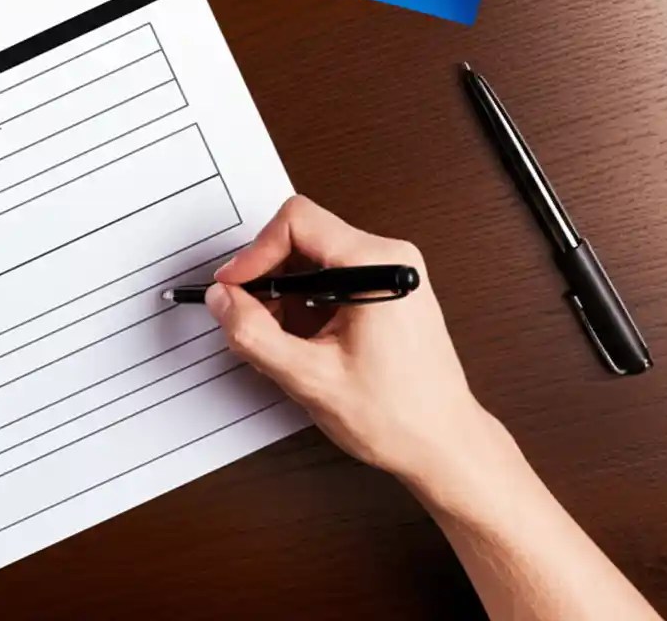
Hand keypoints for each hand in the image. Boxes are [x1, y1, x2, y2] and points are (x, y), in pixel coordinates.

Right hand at [205, 196, 506, 501]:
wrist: (443, 444)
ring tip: (280, 341)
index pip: (297, 223)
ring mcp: (390, 274)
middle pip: (303, 237)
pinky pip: (330, 279)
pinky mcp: (386, 292)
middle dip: (267, 278)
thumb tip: (222, 301)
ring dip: (284, 296)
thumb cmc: (400, 415)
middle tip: (248, 319)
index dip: (255, 253)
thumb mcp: (310, 378)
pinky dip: (304, 305)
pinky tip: (303, 344)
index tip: (234, 288)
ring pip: (312, 260)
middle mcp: (389, 259)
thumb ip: (255, 334)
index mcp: (378, 266)